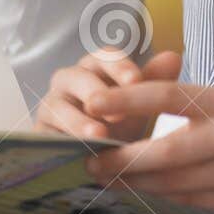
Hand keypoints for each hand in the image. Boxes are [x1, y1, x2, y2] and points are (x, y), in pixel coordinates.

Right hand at [32, 50, 182, 141]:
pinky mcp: (39, 131)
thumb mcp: (140, 104)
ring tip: (100, 136)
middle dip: (96, 92)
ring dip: (79, 121)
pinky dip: (60, 141)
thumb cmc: (121, 121)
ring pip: (58, 105)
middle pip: (77, 76)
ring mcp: (51, 104)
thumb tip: (174, 57)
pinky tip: (78, 152)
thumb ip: (155, 81)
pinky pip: (44, 133)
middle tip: (116, 111)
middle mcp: (69, 80)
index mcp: (96, 67)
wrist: (100, 156)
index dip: (119, 66)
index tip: (136, 80)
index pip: (105, 57)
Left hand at [81, 85, 213, 213]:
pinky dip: (170, 199)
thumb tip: (170, 113)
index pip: (172, 99)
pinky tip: (150, 197)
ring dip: (138, 184)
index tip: (97, 102)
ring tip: (107, 178)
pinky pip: (197, 204)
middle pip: (162, 154)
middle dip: (120, 158)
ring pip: (174, 185)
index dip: (131, 101)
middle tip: (86, 158)